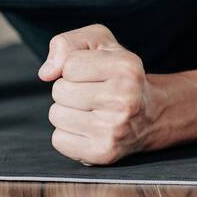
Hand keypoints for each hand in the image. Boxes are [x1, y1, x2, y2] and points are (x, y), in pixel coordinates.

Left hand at [39, 24, 155, 165]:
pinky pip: (59, 140)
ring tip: (90, 110)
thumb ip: (67, 43)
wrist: (150, 114)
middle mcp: (124, 99)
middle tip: (91, 93)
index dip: (73, 68)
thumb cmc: (118, 75)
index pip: (69, 65)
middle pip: (60, 91)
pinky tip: (88, 128)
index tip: (92, 73)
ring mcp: (115, 129)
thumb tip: (46, 72)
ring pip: (56, 115)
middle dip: (68, 90)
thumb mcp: (99, 43)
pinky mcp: (104, 153)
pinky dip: (67, 134)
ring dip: (67, 111)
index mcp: (126, 68)